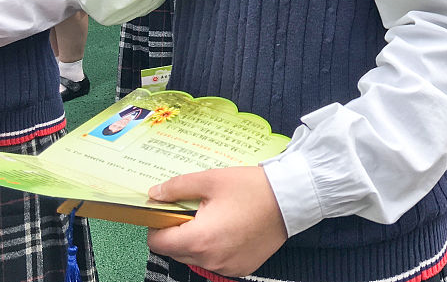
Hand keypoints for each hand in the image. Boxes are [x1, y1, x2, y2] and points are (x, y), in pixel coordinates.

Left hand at [147, 167, 287, 277]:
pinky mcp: (242, 268)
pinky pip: (217, 262)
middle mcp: (211, 259)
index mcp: (200, 238)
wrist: (291, 198)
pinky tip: (229, 230)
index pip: (158, 243)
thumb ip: (178, 187)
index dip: (156, 226)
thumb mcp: (212, 179)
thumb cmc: (253, 188)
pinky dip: (216, 249)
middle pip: (176, 252)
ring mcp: (227, 267)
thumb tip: (155, 193)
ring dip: (197, 242)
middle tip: (193, 210)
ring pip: (196, 258)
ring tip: (214, 219)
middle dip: (177, 232)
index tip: (166, 212)